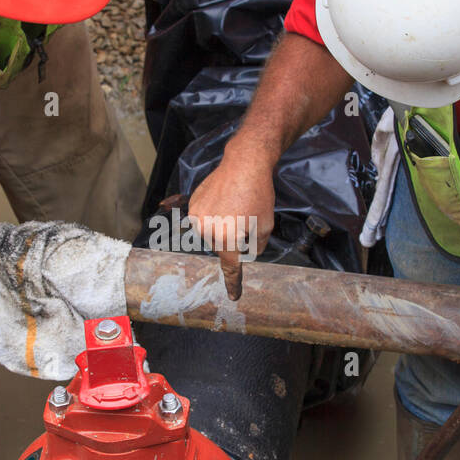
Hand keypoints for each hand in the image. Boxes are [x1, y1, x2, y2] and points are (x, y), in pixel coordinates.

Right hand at [187, 146, 276, 299]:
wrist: (244, 164)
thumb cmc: (258, 194)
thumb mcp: (265, 225)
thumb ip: (255, 246)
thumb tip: (247, 253)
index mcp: (227, 238)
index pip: (230, 267)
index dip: (233, 283)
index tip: (234, 296)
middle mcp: (208, 230)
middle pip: (221, 248)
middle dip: (232, 240)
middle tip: (244, 219)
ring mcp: (197, 217)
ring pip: (210, 234)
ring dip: (221, 228)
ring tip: (234, 208)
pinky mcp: (193, 205)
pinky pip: (203, 220)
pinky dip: (213, 216)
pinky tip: (225, 202)